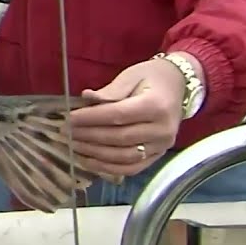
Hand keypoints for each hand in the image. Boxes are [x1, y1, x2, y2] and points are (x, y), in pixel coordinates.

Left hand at [67, 58, 187, 177]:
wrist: (179, 86)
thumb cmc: (151, 77)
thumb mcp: (131, 76)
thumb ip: (110, 91)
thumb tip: (86, 98)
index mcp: (156, 105)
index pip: (118, 115)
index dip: (91, 118)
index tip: (70, 118)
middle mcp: (162, 129)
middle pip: (120, 138)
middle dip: (90, 136)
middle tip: (67, 133)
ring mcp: (163, 145)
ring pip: (125, 157)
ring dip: (96, 155)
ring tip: (74, 147)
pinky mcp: (159, 155)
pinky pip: (133, 168)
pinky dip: (110, 168)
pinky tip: (90, 162)